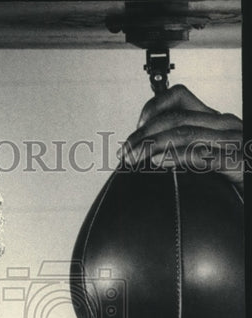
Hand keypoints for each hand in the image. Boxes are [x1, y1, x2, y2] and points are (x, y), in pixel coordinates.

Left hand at [119, 84, 243, 195]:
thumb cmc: (235, 176)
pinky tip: (158, 162)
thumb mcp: (212, 154)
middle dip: (144, 135)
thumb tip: (153, 156)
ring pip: (184, 134)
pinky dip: (176, 157)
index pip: (180, 97)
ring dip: (152, 147)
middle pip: (175, 119)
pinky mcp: (236, 162)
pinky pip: (201, 155)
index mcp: (215, 120)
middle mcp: (224, 126)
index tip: (136, 126)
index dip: (153, 107)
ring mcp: (231, 142)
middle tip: (124, 153)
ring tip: (134, 160)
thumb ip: (188, 149)